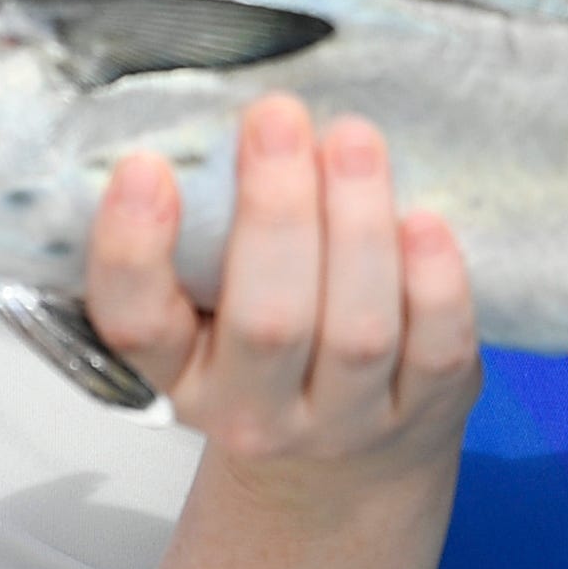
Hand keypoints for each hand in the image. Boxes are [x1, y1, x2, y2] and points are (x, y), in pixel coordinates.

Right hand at [85, 97, 480, 490]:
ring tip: (354, 141)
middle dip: (276, 210)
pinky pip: (435, 351)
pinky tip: (426, 220)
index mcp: (179, 373)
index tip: (144, 165)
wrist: (343, 461)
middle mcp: (252, 411)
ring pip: (355, 333)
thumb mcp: (213, 302)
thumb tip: (228, 107)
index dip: (132, 250)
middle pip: (265, 321)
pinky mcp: (422, 416)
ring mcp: (342, 423)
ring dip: (358, 228)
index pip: (137, 325)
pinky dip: (434, 283)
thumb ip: (212, 227)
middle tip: (277, 118)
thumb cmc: (269, 346)